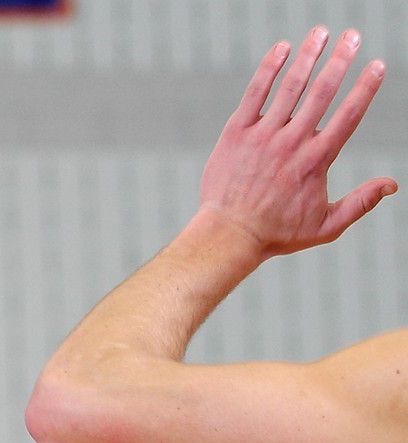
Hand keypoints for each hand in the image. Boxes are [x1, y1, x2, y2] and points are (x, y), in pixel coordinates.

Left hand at [199, 27, 394, 258]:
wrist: (228, 235)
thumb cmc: (277, 233)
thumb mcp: (325, 226)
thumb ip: (360, 203)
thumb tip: (393, 185)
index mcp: (316, 160)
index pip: (348, 116)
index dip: (365, 88)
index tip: (377, 66)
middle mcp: (291, 143)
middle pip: (322, 93)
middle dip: (340, 61)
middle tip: (353, 35)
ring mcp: (263, 136)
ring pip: (290, 88)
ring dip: (308, 56)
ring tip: (321, 32)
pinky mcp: (236, 133)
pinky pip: (255, 94)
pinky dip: (269, 69)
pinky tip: (282, 48)